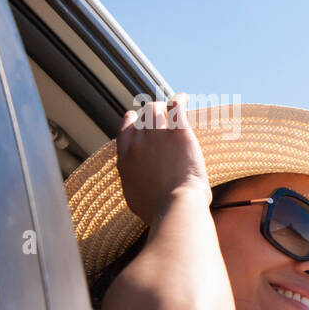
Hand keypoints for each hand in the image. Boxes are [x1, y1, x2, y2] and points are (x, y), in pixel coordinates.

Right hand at [117, 93, 211, 224]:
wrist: (175, 206)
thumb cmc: (159, 211)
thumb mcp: (134, 198)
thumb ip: (133, 184)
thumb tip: (137, 186)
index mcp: (125, 159)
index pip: (125, 131)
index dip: (131, 122)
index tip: (135, 118)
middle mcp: (137, 143)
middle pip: (142, 117)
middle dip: (151, 113)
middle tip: (162, 114)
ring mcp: (156, 136)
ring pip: (156, 109)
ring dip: (164, 106)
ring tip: (175, 105)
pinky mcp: (178, 133)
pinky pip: (176, 107)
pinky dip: (178, 100)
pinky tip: (183, 98)